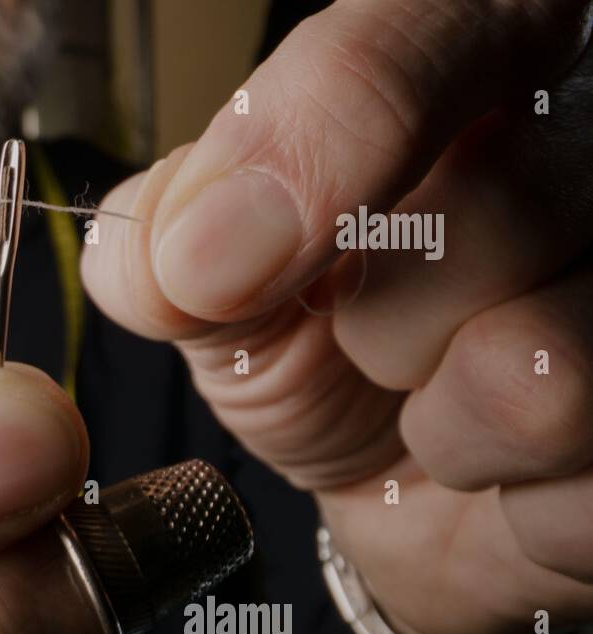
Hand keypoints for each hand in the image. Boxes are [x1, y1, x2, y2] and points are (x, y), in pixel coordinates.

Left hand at [83, 0, 592, 633]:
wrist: (391, 487)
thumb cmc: (314, 348)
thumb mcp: (201, 284)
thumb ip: (163, 241)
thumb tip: (187, 252)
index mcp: (458, 74)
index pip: (447, 18)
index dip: (345, 109)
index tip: (227, 243)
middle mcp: (579, 154)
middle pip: (505, 196)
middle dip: (380, 315)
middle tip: (363, 333)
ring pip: (545, 363)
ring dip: (443, 423)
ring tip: (430, 403)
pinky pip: (577, 490)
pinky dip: (499, 504)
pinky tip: (498, 469)